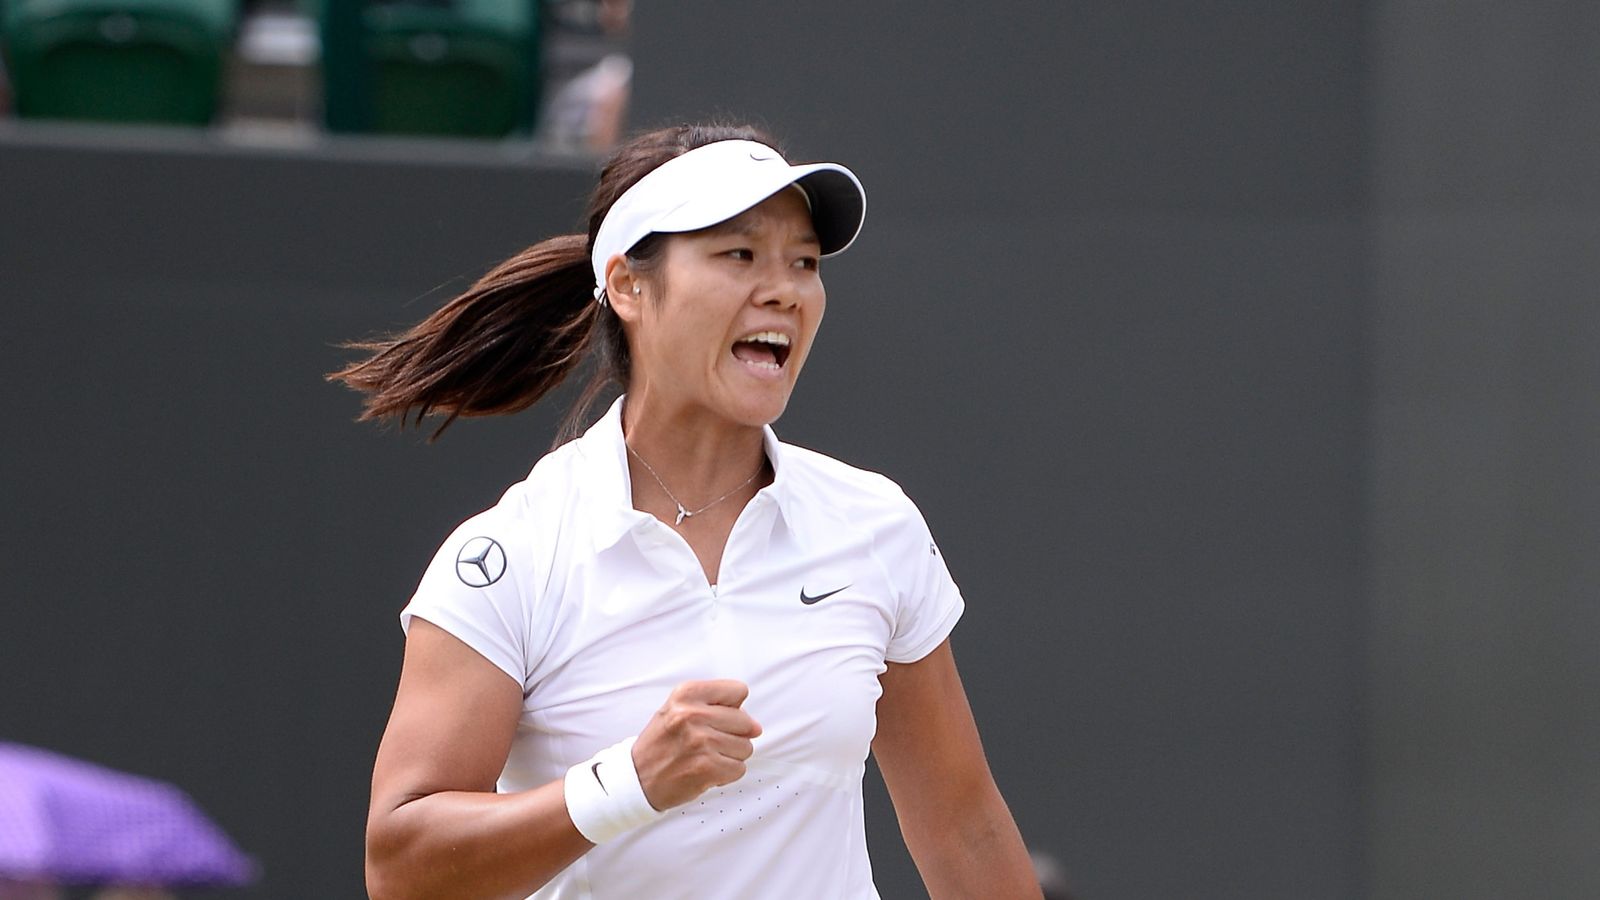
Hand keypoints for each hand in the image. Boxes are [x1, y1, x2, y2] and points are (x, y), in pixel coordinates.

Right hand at [631, 680, 762, 810]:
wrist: (637, 778)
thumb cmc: (661, 743)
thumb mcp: (677, 708)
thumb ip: (715, 705)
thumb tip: (755, 725)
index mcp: (686, 694)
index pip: (738, 691)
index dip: (732, 707)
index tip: (717, 718)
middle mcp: (692, 714)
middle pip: (746, 721)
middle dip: (734, 734)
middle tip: (709, 742)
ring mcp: (701, 741)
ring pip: (746, 747)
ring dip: (730, 755)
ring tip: (706, 756)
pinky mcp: (707, 767)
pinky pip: (739, 768)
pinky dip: (726, 773)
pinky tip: (707, 770)